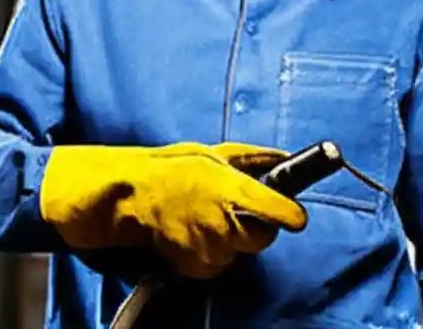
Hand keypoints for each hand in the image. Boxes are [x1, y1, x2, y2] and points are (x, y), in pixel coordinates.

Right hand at [40, 141, 306, 277]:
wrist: (126, 199)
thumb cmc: (168, 172)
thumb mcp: (211, 154)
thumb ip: (251, 158)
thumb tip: (284, 157)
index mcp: (229, 190)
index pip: (277, 212)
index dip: (290, 215)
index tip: (295, 216)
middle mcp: (222, 223)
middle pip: (262, 238)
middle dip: (255, 226)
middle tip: (235, 209)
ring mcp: (209, 249)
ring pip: (239, 251)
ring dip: (230, 238)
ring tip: (205, 217)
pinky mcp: (196, 268)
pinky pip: (219, 263)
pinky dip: (211, 251)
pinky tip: (194, 233)